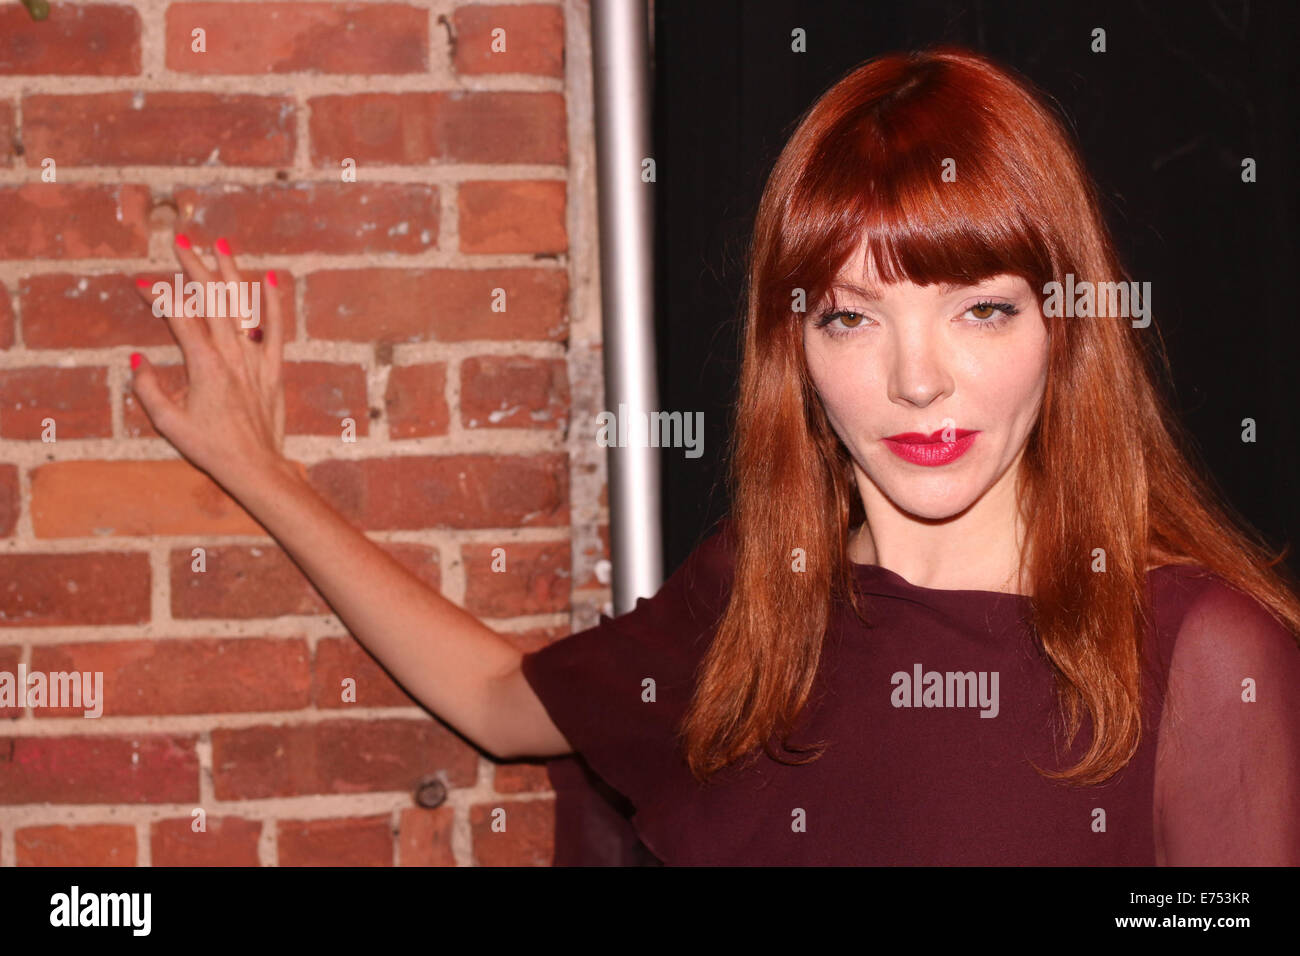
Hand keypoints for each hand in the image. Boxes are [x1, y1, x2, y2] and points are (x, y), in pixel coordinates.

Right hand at [129, 234, 287, 487]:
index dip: (161, 297)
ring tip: (221, 244)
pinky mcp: (274, 369)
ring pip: (243, 307)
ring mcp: (256, 360)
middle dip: (195, 267)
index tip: (144, 283)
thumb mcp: (168, 423)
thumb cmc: (210, 448)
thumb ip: (148, 389)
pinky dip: (275, 303)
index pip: (179, 318)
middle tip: (181, 241)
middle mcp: (232, 355)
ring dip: (231, 273)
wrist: (255, 466)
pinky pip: (277, 329)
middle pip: (212, 300)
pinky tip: (272, 279)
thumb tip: (136, 361)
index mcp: (204, 365)